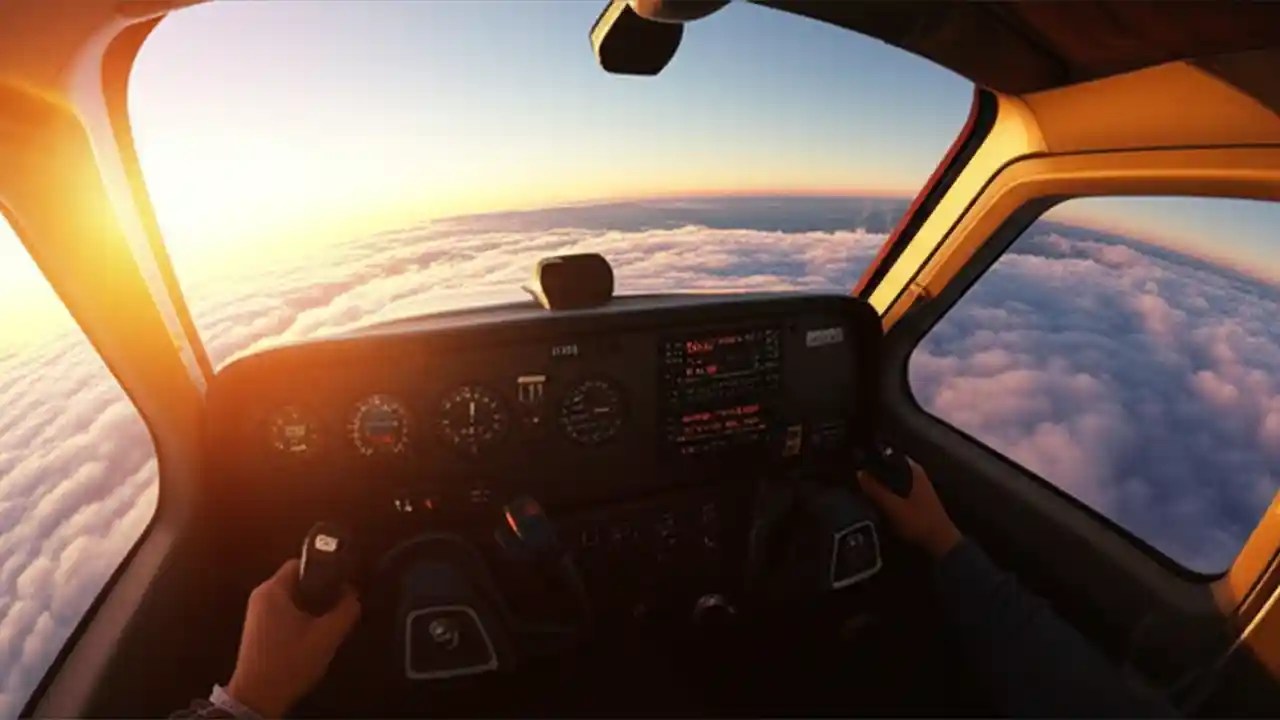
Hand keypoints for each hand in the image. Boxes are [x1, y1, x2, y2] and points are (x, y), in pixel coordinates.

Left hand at [226, 559, 360, 717]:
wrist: (257, 698)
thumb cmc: (290, 662)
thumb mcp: (326, 636)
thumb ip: (346, 610)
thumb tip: (353, 593)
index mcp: (273, 590)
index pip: (303, 562)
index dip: (326, 568)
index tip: (344, 580)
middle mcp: (261, 596)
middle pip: (298, 580)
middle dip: (321, 590)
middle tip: (341, 602)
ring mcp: (257, 613)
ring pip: (292, 598)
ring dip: (312, 606)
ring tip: (330, 619)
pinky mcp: (258, 629)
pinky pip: (284, 612)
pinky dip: (300, 617)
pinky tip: (314, 633)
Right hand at [858, 457, 961, 559]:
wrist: (940, 544)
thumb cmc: (918, 522)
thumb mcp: (893, 507)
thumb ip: (875, 489)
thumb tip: (859, 472)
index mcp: (914, 470)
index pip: (890, 455)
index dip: (873, 457)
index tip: (857, 462)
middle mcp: (917, 475)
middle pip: (891, 468)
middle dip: (876, 473)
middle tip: (857, 478)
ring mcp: (919, 488)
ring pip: (894, 481)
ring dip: (881, 485)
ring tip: (863, 489)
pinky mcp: (918, 500)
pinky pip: (898, 492)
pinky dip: (888, 494)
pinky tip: (876, 501)